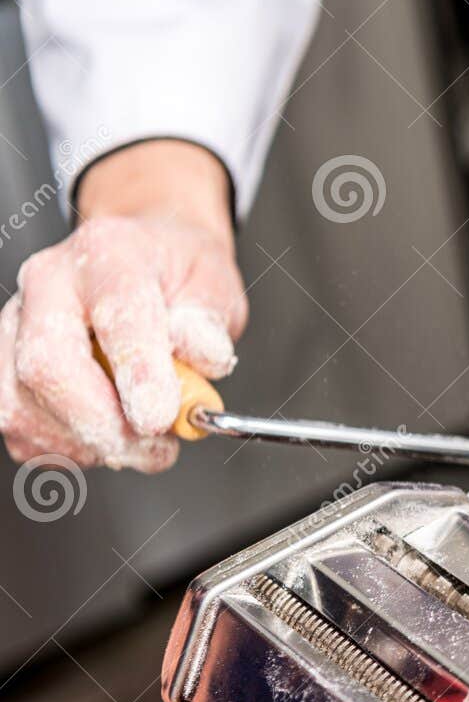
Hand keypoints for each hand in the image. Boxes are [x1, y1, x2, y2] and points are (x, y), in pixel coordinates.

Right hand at [0, 140, 244, 470]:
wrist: (147, 260)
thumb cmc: (178, 274)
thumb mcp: (215, 286)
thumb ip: (207, 325)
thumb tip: (201, 359)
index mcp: (111, 254)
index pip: (117, 314)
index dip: (138, 372)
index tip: (160, 417)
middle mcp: (50, 283)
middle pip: (47, 363)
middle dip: (101, 422)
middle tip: (153, 448)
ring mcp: (16, 322)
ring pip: (20, 400)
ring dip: (83, 442)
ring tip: (139, 447)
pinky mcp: (5, 362)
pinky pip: (16, 422)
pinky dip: (63, 447)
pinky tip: (104, 439)